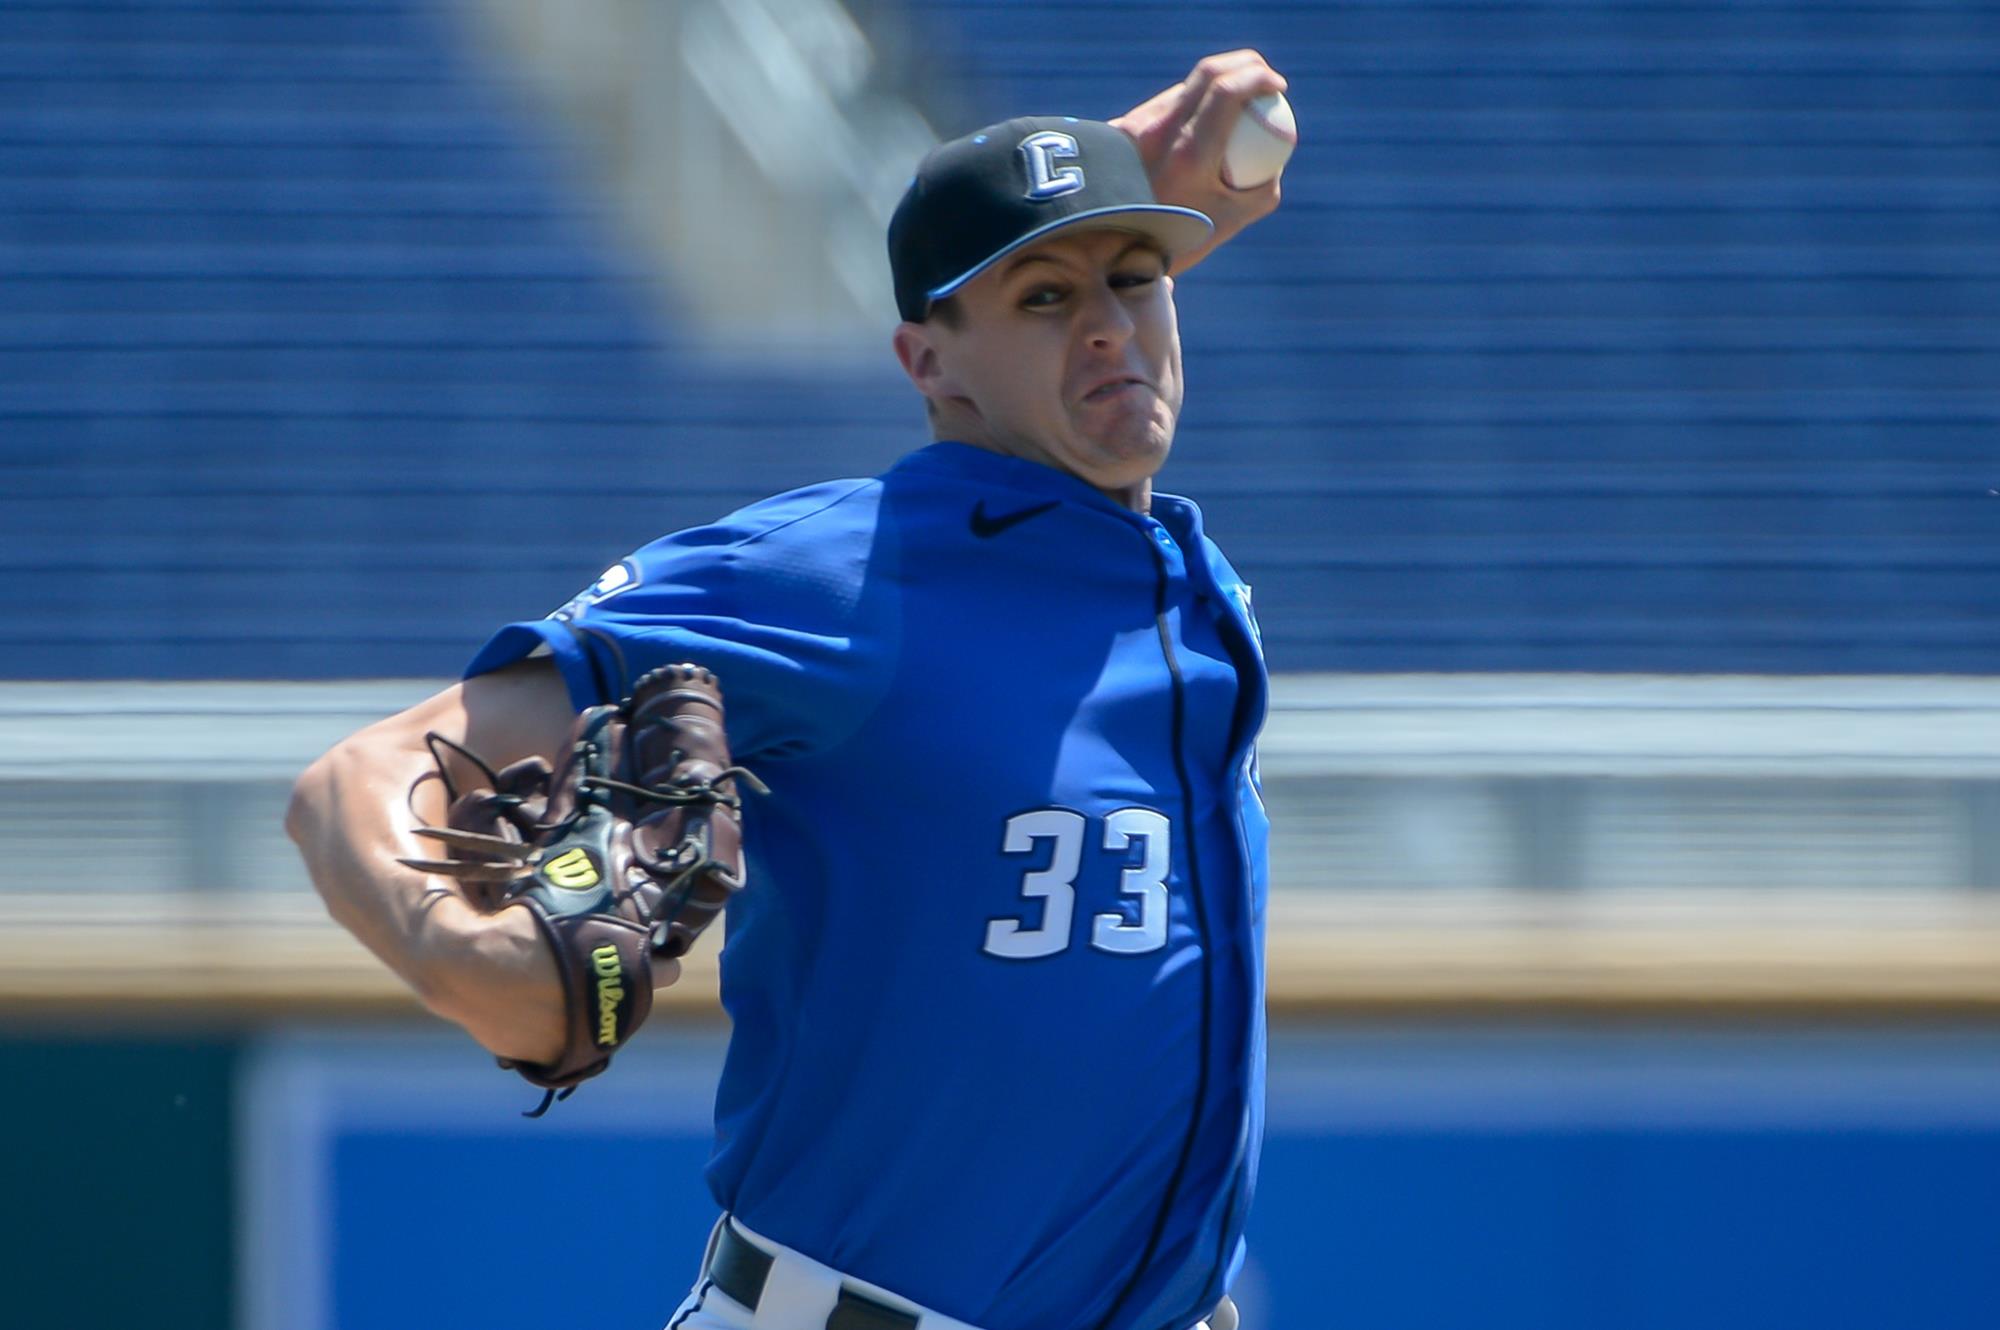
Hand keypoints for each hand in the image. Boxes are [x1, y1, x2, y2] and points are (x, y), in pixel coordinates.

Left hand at [1111, 50, 1289, 274]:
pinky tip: (1202, 120)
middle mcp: (1159, 133)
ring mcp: (1136, 127)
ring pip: (1185, 85)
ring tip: (1236, 103)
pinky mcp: (1121, 129)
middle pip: (1208, 72)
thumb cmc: (1178, 241)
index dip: (1259, 77)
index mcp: (1189, 155)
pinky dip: (1190, 104)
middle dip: (1244, 64)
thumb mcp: (1232, 221)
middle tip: (1263, 78)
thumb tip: (1278, 155)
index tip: (1277, 86)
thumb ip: (1263, 189)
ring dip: (1217, 83)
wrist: (1112, 252)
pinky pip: (1164, 104)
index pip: (1228, 91)